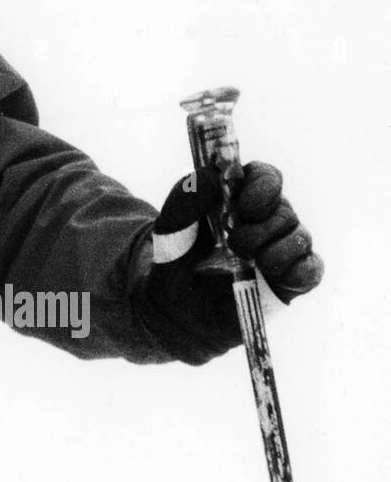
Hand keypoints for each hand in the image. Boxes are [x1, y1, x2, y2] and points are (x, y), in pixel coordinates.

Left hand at [138, 162, 323, 361]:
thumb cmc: (176, 258)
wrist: (176, 306)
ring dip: (274, 250)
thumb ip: (186, 197)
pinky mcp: (291, 281)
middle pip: (284, 210)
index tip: (242, 206)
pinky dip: (297, 271)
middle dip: (259, 228)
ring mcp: (282, 249)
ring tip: (245, 262)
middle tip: (233, 244)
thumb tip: (212, 175)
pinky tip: (271, 274)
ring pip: (300, 237)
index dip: (262, 187)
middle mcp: (267, 220)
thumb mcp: (170, 225)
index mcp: (240, 197)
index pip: (267, 177)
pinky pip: (311, 270)